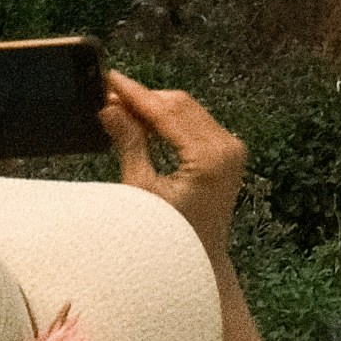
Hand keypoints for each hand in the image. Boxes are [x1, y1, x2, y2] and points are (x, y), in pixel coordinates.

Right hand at [106, 73, 247, 259]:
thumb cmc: (169, 236)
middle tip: (109, 95)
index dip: (135, 93)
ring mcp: (232, 148)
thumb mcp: (142, 191)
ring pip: (188, 110)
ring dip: (156, 107)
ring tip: (121, 107)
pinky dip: (170, 119)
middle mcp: (227, 147)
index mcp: (209, 156)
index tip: (110, 79)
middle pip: (180, 104)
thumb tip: (111, 108)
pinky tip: (145, 121)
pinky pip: (196, 123)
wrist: (201, 261)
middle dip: (144, 98)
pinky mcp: (228, 152)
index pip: (167, 111)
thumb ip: (129, 144)